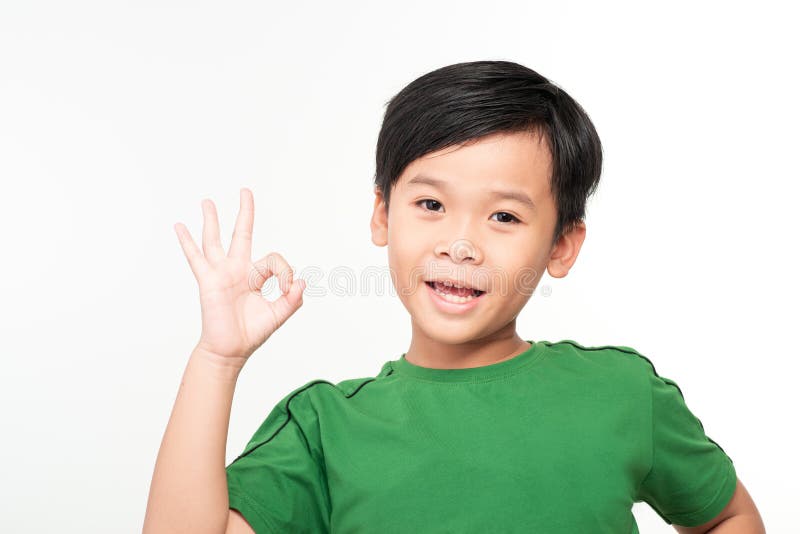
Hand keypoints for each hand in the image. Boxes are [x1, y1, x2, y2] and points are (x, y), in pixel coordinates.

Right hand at [174, 188, 305, 365]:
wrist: (230, 350)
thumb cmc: (251, 332)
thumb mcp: (279, 314)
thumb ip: (293, 299)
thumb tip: (302, 281)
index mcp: (256, 276)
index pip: (275, 260)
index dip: (286, 272)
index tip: (288, 287)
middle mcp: (238, 270)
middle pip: (241, 233)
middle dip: (245, 212)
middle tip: (245, 191)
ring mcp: (221, 273)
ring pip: (215, 240)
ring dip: (212, 220)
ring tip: (207, 201)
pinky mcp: (208, 281)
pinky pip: (196, 258)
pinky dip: (187, 242)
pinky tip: (179, 226)